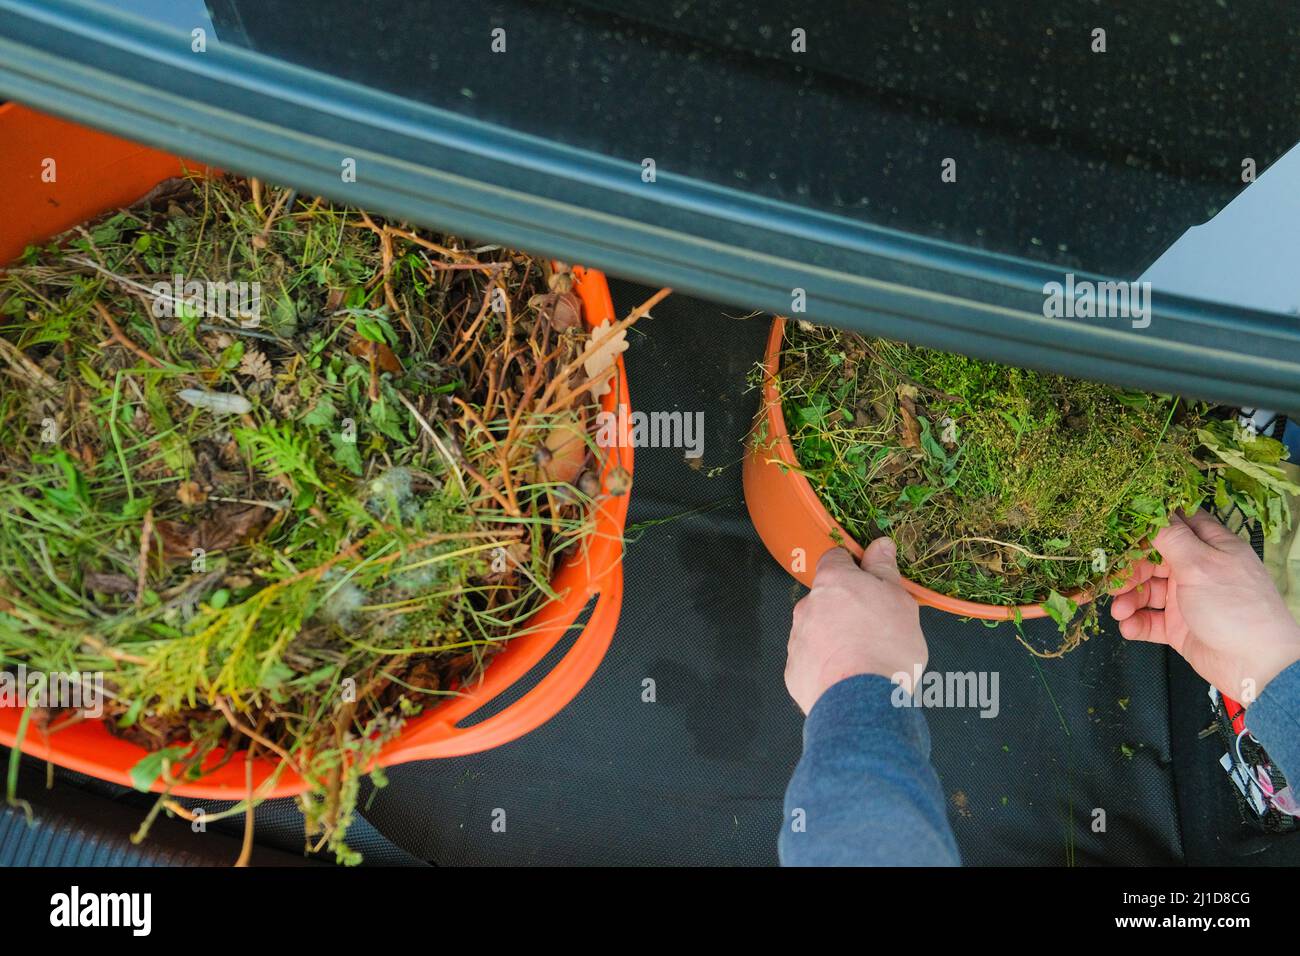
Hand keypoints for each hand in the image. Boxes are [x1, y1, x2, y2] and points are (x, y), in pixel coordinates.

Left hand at [785, 538, 928, 714]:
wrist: (862, 701)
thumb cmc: (885, 646)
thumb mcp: (898, 600)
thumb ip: (884, 570)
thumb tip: (880, 545)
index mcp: (832, 581)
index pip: (836, 558)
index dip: (854, 567)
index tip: (870, 581)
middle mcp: (807, 606)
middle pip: (826, 598)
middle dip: (846, 607)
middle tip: (876, 627)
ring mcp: (797, 639)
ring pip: (817, 629)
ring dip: (835, 637)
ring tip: (863, 658)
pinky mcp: (794, 670)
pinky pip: (811, 660)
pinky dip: (826, 665)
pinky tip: (847, 676)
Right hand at [1109, 508, 1299, 702]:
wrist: (1255, 666)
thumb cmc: (1236, 608)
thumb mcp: (1201, 565)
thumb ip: (1172, 537)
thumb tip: (1152, 511)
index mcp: (1211, 547)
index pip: (1178, 524)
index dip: (1151, 523)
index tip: (1121, 527)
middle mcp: (1198, 570)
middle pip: (1153, 559)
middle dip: (1130, 569)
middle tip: (1115, 581)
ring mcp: (1187, 600)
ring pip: (1146, 590)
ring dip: (1128, 598)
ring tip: (1119, 611)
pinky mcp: (1178, 627)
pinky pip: (1148, 620)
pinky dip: (1135, 622)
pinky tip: (1128, 626)